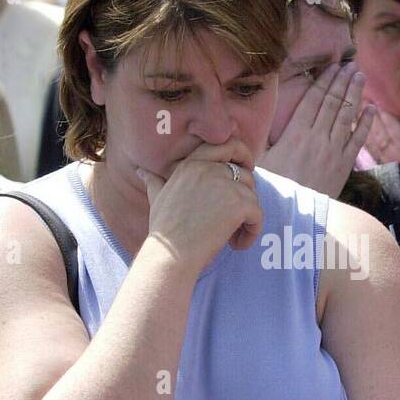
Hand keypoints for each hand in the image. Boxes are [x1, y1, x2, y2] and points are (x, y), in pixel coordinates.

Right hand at [138, 139, 263, 272]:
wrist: (170, 254)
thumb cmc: (163, 231)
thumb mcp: (157, 198)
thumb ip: (154, 182)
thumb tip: (141, 171)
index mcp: (191, 165)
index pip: (225, 144)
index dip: (242, 153)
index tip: (246, 168)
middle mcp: (209, 169)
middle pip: (245, 173)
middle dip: (249, 191)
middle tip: (246, 210)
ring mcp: (225, 185)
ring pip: (252, 196)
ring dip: (249, 217)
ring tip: (233, 236)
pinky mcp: (238, 204)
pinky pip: (257, 214)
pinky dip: (253, 231)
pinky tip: (237, 245)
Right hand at [259, 62, 375, 196]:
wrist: (292, 217)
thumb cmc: (272, 188)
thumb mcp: (260, 159)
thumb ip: (263, 136)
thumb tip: (249, 117)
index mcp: (295, 133)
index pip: (313, 99)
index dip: (324, 81)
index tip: (332, 66)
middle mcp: (316, 138)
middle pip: (332, 103)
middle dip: (342, 81)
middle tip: (351, 64)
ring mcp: (333, 151)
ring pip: (346, 116)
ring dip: (355, 94)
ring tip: (360, 76)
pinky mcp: (344, 166)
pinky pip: (358, 140)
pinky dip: (366, 123)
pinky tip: (372, 109)